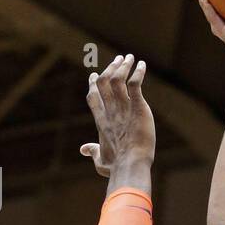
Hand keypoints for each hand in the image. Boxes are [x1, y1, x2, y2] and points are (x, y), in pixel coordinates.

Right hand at [80, 54, 155, 188]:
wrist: (130, 164)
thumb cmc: (116, 166)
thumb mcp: (100, 160)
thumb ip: (92, 151)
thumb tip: (83, 149)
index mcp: (101, 121)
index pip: (94, 97)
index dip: (93, 85)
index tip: (95, 75)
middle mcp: (110, 111)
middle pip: (105, 82)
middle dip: (110, 69)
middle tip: (117, 60)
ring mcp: (123, 107)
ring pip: (118, 78)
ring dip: (123, 66)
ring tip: (128, 57)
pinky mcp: (138, 107)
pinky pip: (135, 83)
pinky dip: (138, 72)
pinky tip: (141, 65)